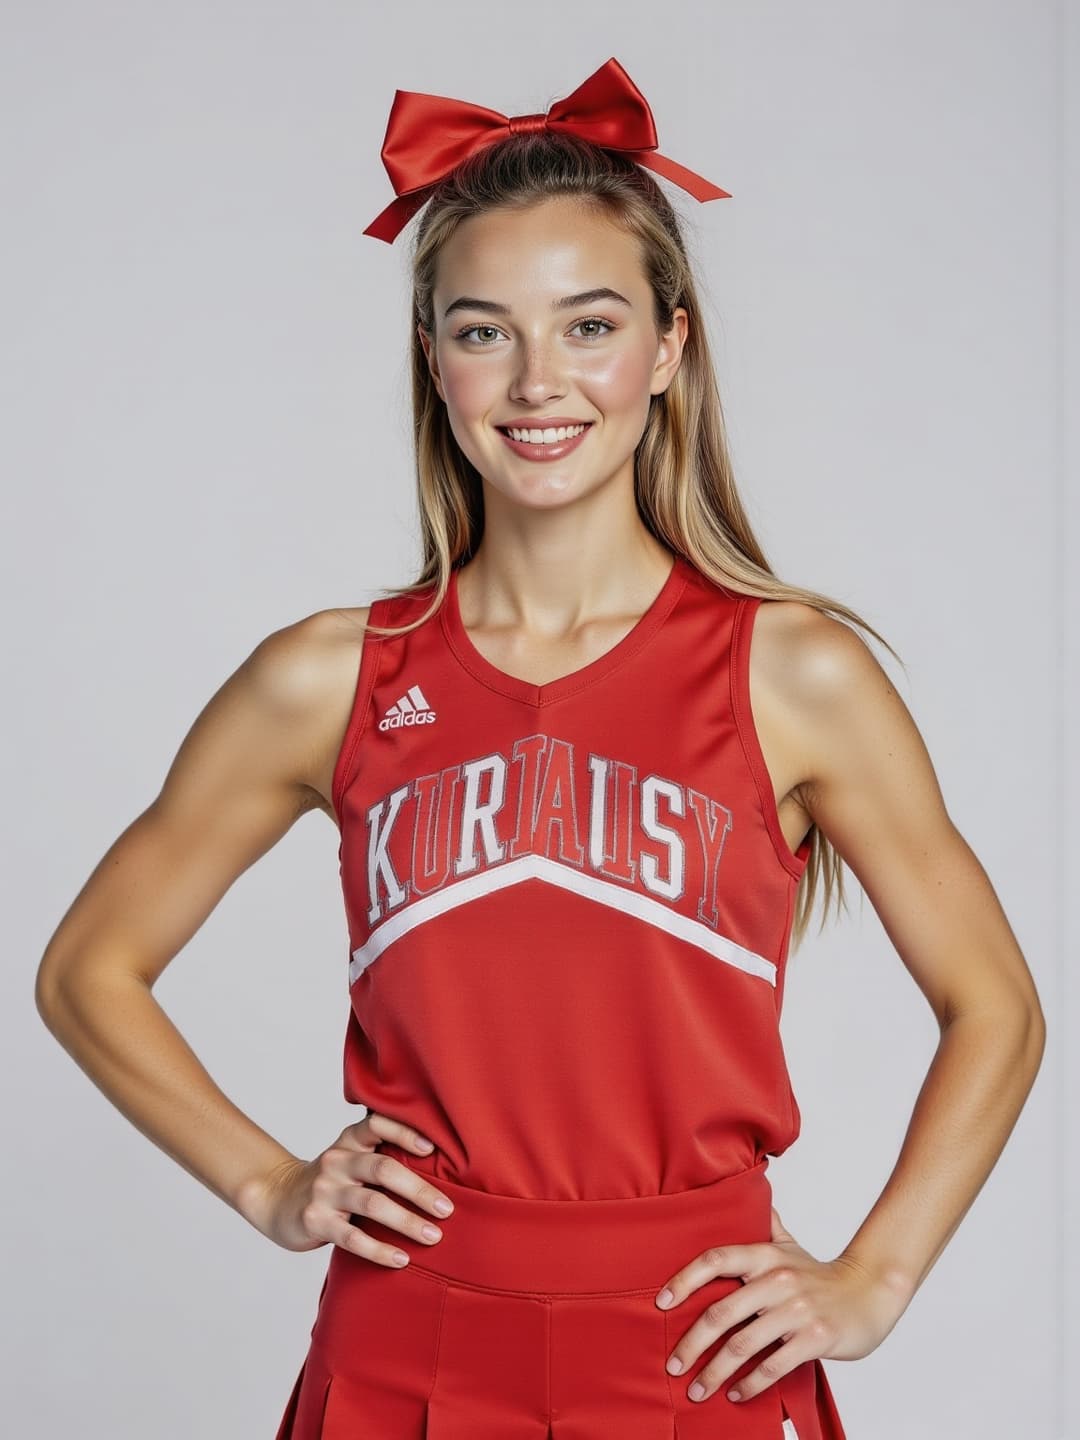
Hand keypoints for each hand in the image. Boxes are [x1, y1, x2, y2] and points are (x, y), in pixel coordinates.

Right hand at [241, 1111, 455, 1265]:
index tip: (432, 1149)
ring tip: (433, 1236)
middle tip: (447, 1209)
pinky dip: (380, 1250)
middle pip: (383, 1169)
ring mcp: (325, 1191)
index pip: (377, 1125)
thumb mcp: (350, 1158)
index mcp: (349, 1141)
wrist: (277, 1200)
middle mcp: (337, 1161)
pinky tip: (401, 1259)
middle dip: (418, 1190)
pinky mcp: (316, 1221)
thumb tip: (441, 1166)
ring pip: (372, 1204)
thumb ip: (381, 1156)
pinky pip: (352, 1237)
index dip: (404, 1132)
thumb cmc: (331, 1180)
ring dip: (406, 1221)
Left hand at [655, 1206, 910, 1405]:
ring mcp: (797, 1310)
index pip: (716, 1259)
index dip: (685, 1279)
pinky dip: (750, 1384)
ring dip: (715, 1372)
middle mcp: (778, 1279)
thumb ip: (765, 1226)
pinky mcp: (815, 1338)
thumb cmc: (822, 1275)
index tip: (661, 1302)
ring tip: (697, 1389)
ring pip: (743, 1345)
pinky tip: (736, 1394)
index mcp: (766, 1256)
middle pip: (721, 1313)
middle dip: (691, 1344)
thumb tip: (745, 1193)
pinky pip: (773, 1365)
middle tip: (673, 1366)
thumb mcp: (791, 1245)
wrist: (871, 1293)